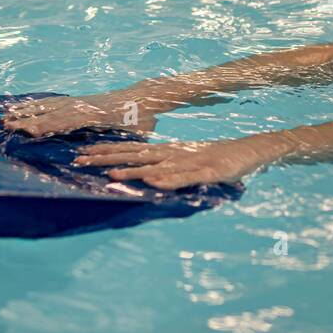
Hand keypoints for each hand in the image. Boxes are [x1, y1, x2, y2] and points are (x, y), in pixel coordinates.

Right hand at [3, 91, 155, 137]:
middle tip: (6, 125)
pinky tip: (23, 108)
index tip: (29, 131)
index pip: (68, 122)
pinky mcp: (80, 100)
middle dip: (29, 119)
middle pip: (52, 113)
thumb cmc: (143, 119)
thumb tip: (114, 159)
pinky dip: (37, 105)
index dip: (48, 126)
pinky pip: (55, 102)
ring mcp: (81, 102)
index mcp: (98, 115)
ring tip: (6, 116)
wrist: (145, 96)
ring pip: (50, 106)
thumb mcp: (138, 133)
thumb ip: (127, 144)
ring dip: (27, 111)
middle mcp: (85, 106)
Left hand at [75, 134, 283, 189]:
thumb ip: (167, 166)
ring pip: (157, 167)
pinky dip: (169, 180)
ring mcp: (191, 162)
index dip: (106, 151)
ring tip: (109, 176)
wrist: (252, 149)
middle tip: (80, 161)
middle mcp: (175, 154)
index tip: (81, 154)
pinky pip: (186, 177)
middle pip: (136, 155)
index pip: (132, 149)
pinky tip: (154, 183)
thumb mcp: (189, 160)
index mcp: (168, 151)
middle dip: (107, 158)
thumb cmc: (219, 157)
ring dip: (133, 171)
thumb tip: (143, 174)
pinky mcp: (209, 172)